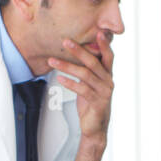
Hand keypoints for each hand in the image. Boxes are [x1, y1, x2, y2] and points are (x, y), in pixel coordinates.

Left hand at [47, 33, 113, 160]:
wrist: (95, 128)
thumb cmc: (91, 105)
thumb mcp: (90, 85)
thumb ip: (88, 71)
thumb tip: (77, 54)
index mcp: (107, 76)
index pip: (108, 56)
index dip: (104, 44)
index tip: (98, 32)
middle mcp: (108, 82)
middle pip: (94, 62)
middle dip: (79, 50)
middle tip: (65, 42)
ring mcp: (104, 93)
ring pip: (85, 75)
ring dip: (66, 66)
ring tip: (52, 61)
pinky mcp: (97, 103)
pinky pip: (81, 89)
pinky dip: (69, 83)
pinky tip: (59, 78)